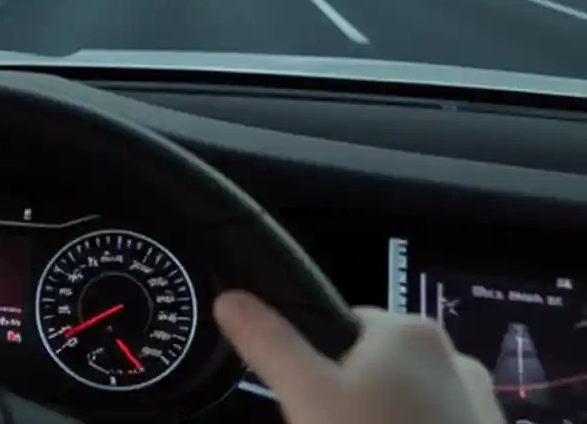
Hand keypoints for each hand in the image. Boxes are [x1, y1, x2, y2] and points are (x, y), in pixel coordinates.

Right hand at [214, 291, 503, 423]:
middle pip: (378, 365)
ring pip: (408, 401)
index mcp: (409, 331)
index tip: (311, 401)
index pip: (347, 325)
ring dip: (385, 419)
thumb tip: (230, 298)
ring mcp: (481, 402)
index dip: (319, 363)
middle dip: (353, 396)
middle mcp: (455, 356)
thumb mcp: (306, 395)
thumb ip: (268, 343)